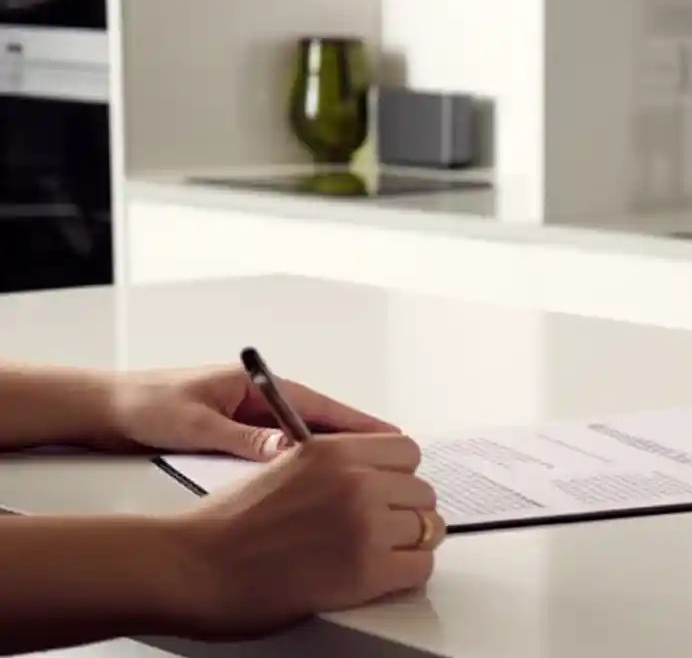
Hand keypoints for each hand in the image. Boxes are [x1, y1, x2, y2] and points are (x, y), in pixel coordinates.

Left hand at [106, 367, 397, 459]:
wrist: (108, 409)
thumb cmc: (147, 404)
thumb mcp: (198, 426)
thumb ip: (244, 439)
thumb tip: (287, 451)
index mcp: (260, 389)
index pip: (326, 409)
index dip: (363, 428)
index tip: (395, 443)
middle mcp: (263, 404)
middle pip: (324, 428)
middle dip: (358, 448)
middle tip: (392, 471)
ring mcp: (255, 422)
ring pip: (306, 445)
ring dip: (331, 461)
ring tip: (363, 485)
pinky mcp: (242, 441)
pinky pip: (283, 457)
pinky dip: (303, 470)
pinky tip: (316, 490)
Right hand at [173, 433, 446, 637]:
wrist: (193, 567)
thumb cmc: (224, 525)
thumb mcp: (284, 466)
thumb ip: (332, 466)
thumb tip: (372, 477)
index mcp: (334, 451)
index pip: (406, 451)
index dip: (398, 476)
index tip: (390, 492)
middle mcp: (355, 481)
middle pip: (421, 491)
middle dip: (406, 512)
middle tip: (384, 531)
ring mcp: (365, 524)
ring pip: (428, 528)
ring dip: (409, 544)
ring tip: (382, 556)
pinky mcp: (368, 569)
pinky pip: (420, 567)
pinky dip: (407, 574)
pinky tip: (382, 578)